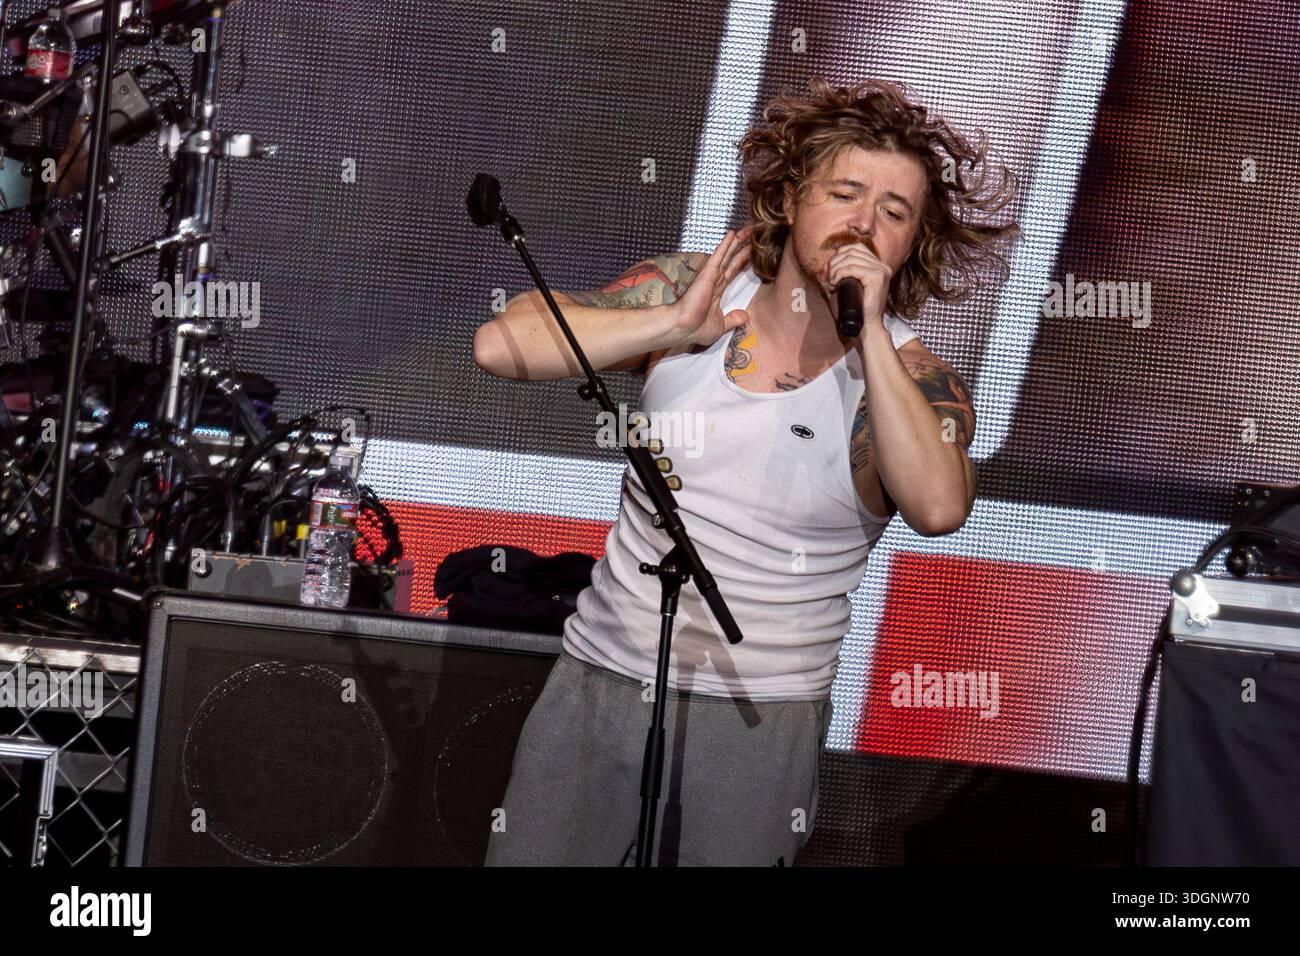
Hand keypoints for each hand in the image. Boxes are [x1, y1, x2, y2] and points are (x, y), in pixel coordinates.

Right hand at [668, 226, 753, 346]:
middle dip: (742, 247)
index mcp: (717, 292)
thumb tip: (745, 316)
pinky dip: (725, 245)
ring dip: (737, 242)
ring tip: (747, 230)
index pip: (732, 272)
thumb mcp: (720, 325)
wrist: (683, 328)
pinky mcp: (707, 274)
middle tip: (753, 234)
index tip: (751, 253)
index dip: (742, 262)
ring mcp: (711, 276)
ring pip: (727, 255)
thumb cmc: (695, 328)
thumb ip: (733, 320)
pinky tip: (732, 234)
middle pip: (732, 260)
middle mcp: (714, 282)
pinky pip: (718, 256)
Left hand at [820, 240, 891, 328]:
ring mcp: (881, 271)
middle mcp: (881, 266)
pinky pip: (853, 268)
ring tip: (831, 283)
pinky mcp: (877, 278)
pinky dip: (840, 273)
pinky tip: (835, 283)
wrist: (865, 328)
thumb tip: (821, 270)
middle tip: (827, 278)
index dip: (838, 255)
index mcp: (877, 266)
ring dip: (835, 269)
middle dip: (833, 262)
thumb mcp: (841, 290)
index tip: (828, 271)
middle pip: (851, 251)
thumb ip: (833, 279)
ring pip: (851, 258)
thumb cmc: (854, 311)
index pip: (855, 248)